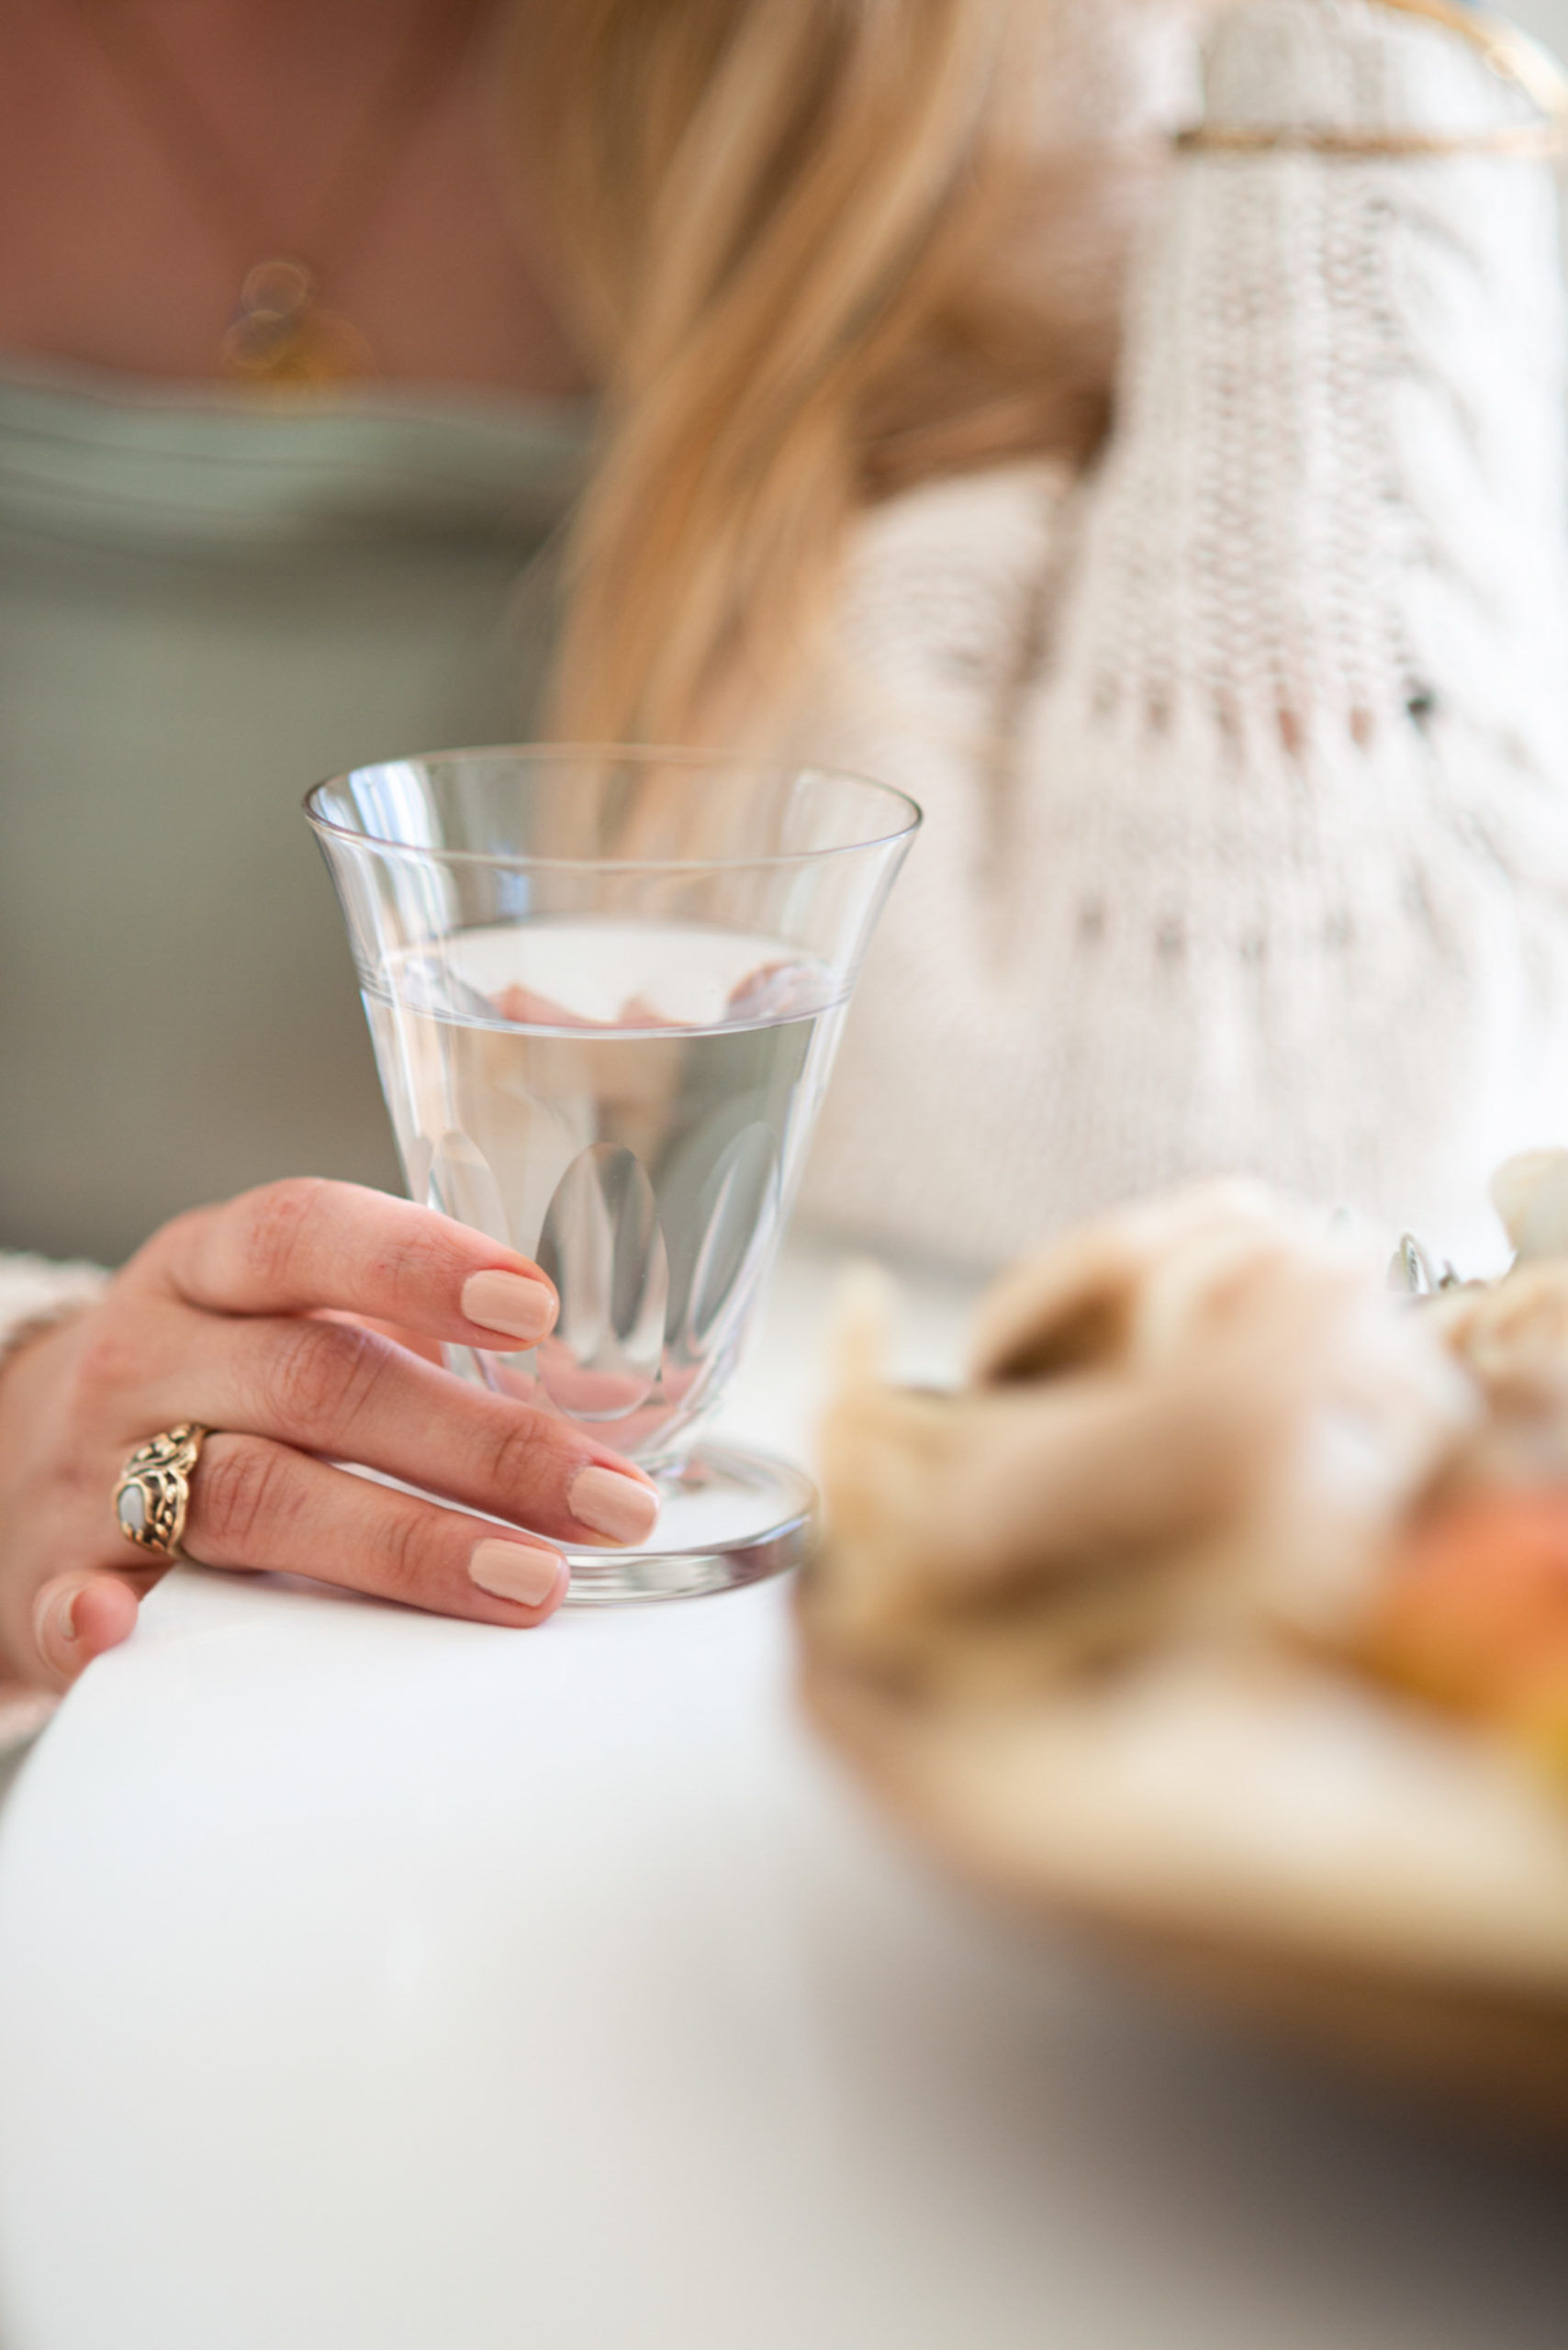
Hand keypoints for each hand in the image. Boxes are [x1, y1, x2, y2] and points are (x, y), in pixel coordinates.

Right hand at [0, 1180, 660, 1687]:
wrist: (6, 1460)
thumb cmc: (201, 1387)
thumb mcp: (275, 1319)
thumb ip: (405, 1338)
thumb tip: (599, 1394)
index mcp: (210, 1270)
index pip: (303, 1234)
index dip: (418, 1263)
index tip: (537, 1306)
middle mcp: (154, 1355)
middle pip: (317, 1382)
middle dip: (481, 1444)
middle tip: (609, 1497)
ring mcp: (96, 1468)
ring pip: (247, 1495)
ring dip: (400, 1544)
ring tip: (531, 1582)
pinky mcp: (51, 1577)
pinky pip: (71, 1600)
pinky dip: (106, 1622)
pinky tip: (144, 1636)